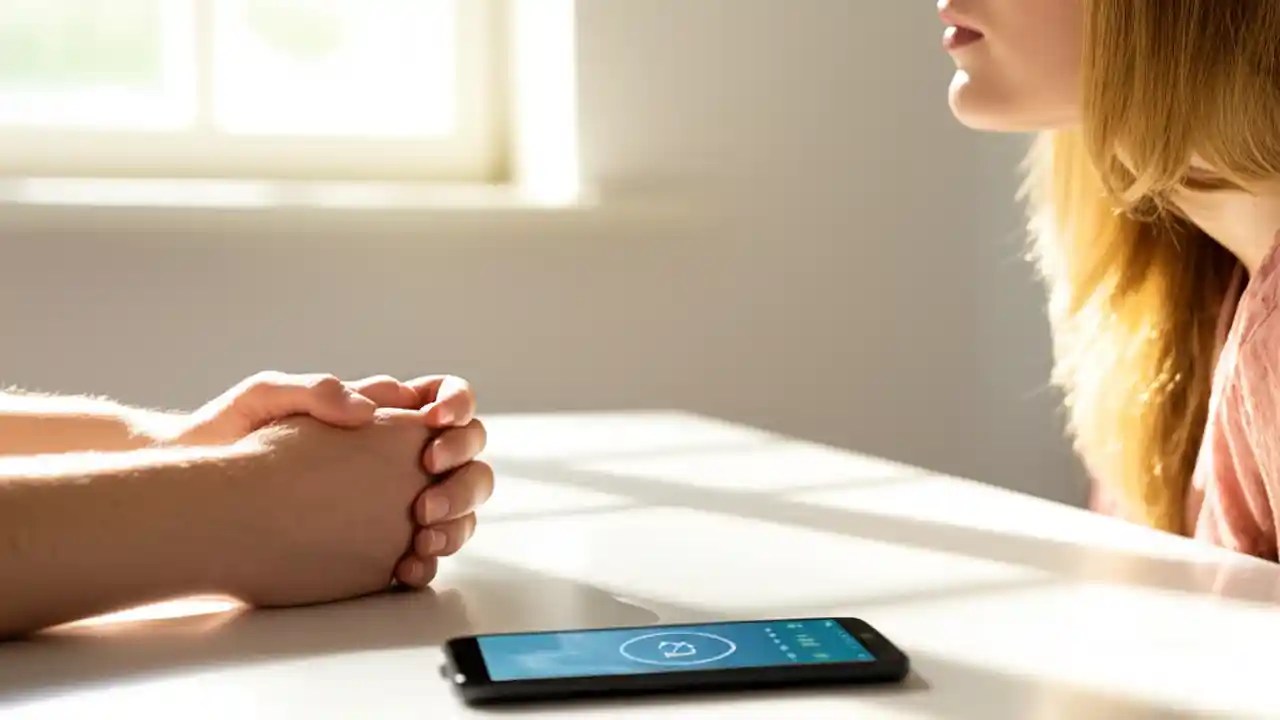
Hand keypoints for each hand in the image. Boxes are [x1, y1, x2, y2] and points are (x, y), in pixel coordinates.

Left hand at [154, 371, 491, 590]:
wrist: (195, 499)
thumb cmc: (228, 436)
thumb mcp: (265, 398)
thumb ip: (317, 391)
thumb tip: (368, 411)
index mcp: (382, 412)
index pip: (447, 399)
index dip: (456, 407)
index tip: (432, 424)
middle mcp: (397, 455)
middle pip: (468, 453)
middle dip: (463, 468)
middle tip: (426, 487)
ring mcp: (394, 500)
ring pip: (460, 503)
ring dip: (458, 517)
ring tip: (421, 533)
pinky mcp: (381, 542)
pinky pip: (428, 551)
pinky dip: (430, 559)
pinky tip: (407, 565)